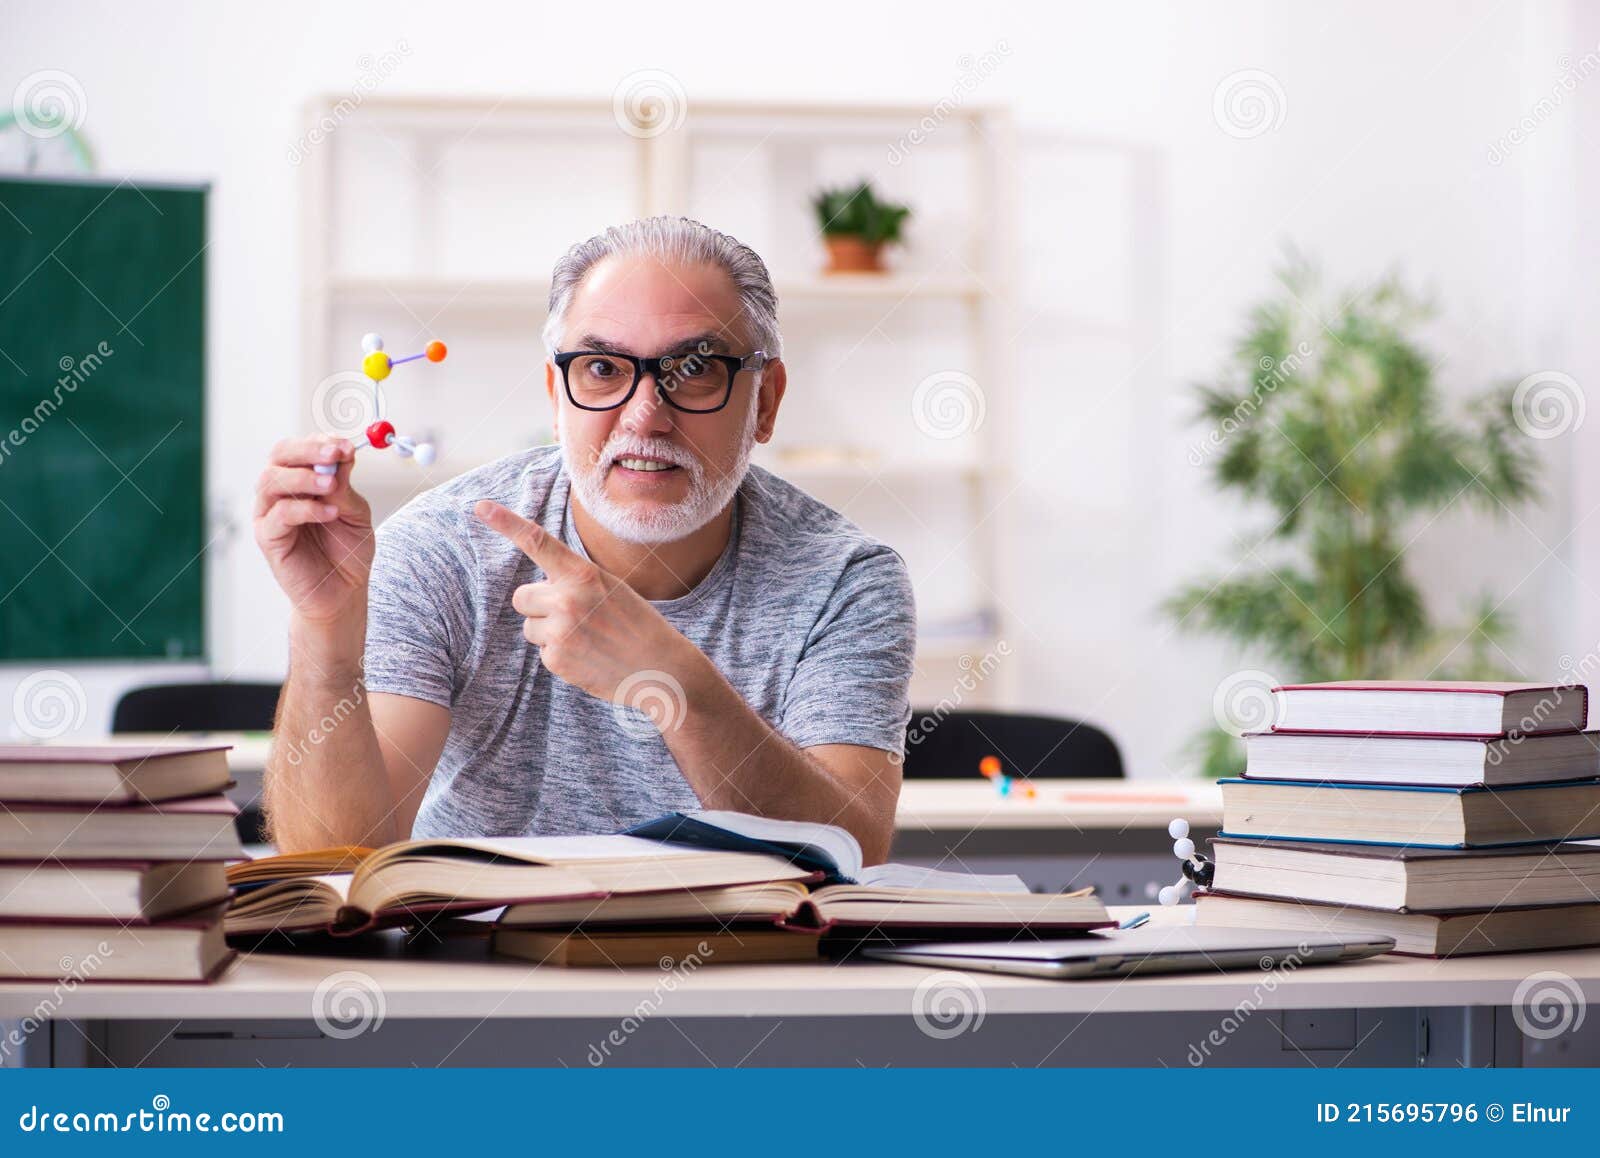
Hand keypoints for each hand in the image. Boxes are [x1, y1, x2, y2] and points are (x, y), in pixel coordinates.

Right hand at [254, 435, 373, 624]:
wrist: (344, 591)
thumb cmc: (347, 549)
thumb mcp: (354, 511)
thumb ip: (345, 485)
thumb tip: (342, 453)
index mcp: (300, 480)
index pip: (299, 449)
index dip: (320, 442)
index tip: (346, 446)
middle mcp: (279, 493)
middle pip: (279, 457)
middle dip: (307, 450)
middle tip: (335, 454)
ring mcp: (270, 514)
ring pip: (271, 481)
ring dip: (304, 477)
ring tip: (332, 485)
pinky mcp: (268, 538)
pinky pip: (279, 515)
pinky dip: (306, 509)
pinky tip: (330, 513)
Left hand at [474, 500, 699, 711]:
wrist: (660, 668)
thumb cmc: (637, 625)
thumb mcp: (611, 589)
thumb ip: (573, 583)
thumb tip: (537, 594)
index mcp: (583, 573)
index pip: (538, 542)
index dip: (506, 522)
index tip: (481, 506)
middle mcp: (567, 598)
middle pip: (521, 596)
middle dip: (538, 607)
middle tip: (574, 617)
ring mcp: (560, 630)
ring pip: (530, 627)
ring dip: (549, 633)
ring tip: (587, 639)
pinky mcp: (556, 659)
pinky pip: (543, 651)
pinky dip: (561, 656)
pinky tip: (589, 657)